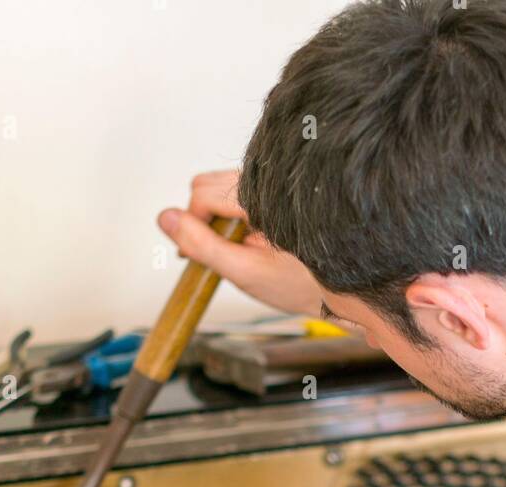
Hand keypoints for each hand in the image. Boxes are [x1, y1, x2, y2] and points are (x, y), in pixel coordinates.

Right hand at [158, 169, 320, 316]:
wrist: (340, 288)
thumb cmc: (299, 284)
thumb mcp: (244, 272)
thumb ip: (201, 245)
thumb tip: (166, 219)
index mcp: (260, 195)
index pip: (201, 193)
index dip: (194, 227)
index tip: (200, 256)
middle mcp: (266, 179)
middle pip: (206, 185)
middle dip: (204, 220)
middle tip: (223, 254)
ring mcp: (270, 181)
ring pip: (219, 187)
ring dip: (218, 219)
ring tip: (242, 248)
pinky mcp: (273, 188)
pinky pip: (237, 192)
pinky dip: (233, 215)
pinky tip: (251, 239)